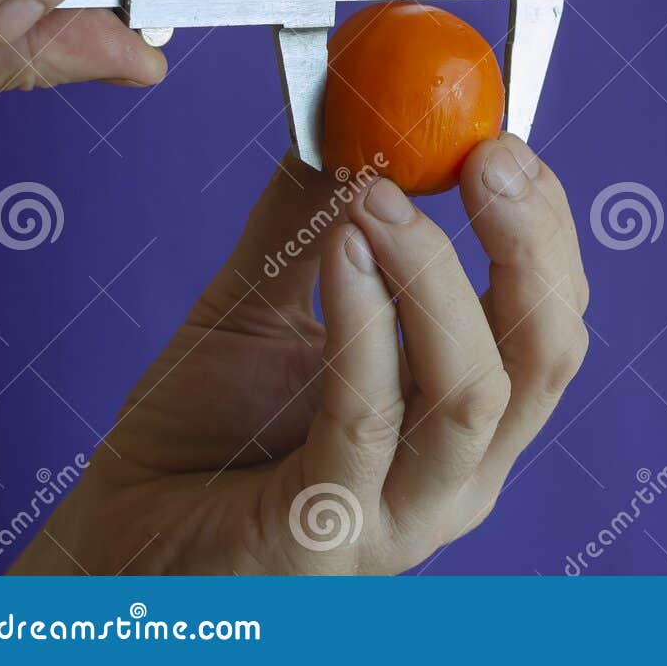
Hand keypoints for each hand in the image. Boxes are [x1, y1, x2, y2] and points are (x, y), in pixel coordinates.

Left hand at [10, 135, 590, 574]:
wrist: (114, 547)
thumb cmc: (198, 440)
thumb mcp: (263, 305)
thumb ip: (309, 219)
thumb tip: (347, 120)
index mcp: (470, 417)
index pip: (552, 313)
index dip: (544, 222)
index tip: (501, 141)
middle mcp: (462, 470)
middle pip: (548, 350)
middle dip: (530, 241)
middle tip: (484, 157)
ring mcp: (406, 514)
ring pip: (476, 389)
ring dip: (433, 274)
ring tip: (375, 199)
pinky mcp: (331, 537)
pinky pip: (370, 419)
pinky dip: (365, 323)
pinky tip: (340, 253)